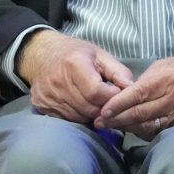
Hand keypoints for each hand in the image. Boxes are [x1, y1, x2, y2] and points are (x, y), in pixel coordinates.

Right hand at [17, 30, 133, 123]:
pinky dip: (78, 116)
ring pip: (79, 117)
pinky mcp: (42, 107)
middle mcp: (59, 82)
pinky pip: (67, 120)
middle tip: (106, 100)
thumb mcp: (99, 55)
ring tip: (93, 102)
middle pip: (90, 108)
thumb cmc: (74, 53)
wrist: (40, 55)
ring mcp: (48, 97)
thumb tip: (133, 89)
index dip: (111, 96)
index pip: (97, 93)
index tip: (115, 92)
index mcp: (74, 64)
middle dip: (103, 108)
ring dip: (91, 114)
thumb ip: (118, 72)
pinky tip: (80, 105)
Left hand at [95, 53, 173, 139]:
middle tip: (99, 123)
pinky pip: (159, 132)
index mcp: (166, 79)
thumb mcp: (166, 65)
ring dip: (127, 127)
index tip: (102, 110)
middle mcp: (173, 98)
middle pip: (139, 113)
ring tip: (110, 126)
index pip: (137, 94)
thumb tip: (124, 94)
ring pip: (147, 126)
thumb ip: (145, 80)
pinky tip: (131, 129)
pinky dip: (143, 132)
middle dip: (116, 119)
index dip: (118, 104)